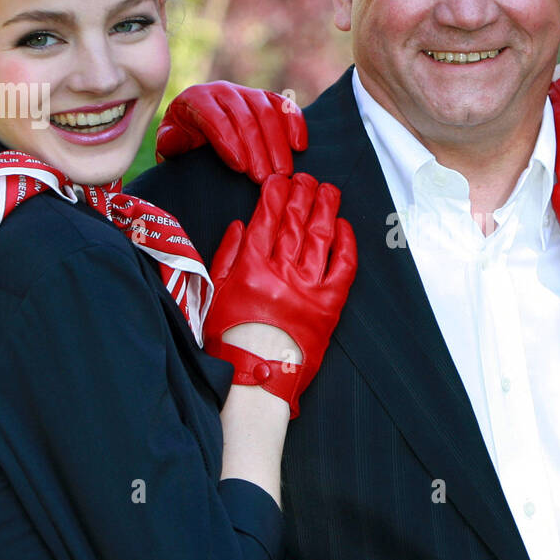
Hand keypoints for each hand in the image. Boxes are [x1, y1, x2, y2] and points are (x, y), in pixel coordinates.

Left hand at [155, 81, 307, 181]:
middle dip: (257, 149)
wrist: (196, 129)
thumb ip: (171, 143)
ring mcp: (246, 93)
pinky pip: (283, 106)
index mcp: (196, 99)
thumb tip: (176, 141)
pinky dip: (294, 124)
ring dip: (277, 143)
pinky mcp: (266, 99)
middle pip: (244, 116)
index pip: (215, 117)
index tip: (241, 168)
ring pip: (266, 111)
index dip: (229, 141)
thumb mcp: (171, 144)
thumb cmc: (183, 142)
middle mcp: (222, 91)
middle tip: (266, 178)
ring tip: (282, 171)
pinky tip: (299, 146)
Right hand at [205, 173, 356, 416]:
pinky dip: (346, 244)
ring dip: (325, 209)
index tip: (279, 179)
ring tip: (328, 190)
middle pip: (295, 223)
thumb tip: (239, 225)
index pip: (265, 220)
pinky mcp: (329, 305)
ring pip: (320, 237)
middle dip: (301, 195)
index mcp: (250, 267)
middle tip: (307, 177)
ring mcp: (307, 287)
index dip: (274, 196)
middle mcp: (281, 271)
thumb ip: (225, 257)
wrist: (255, 382)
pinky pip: (343, 267)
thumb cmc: (228, 342)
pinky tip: (345, 226)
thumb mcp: (213, 295)